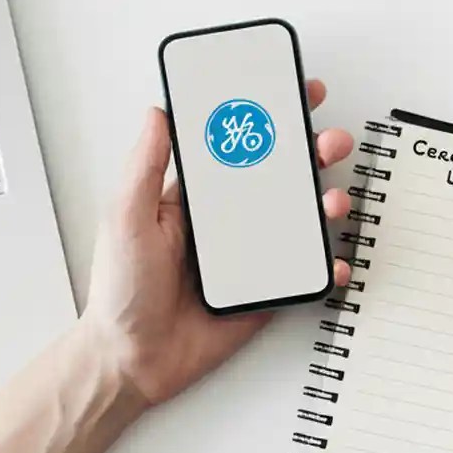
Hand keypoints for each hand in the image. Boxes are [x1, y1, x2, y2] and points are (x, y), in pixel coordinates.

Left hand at [81, 80, 353, 407]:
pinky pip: (304, 273)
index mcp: (195, 196)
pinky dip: (325, 266)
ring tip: (333, 201)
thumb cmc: (120, 292)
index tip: (291, 92)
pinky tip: (330, 261)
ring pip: (301, 219)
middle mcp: (227, 220)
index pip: (237, 145)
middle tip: (328, 143)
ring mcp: (251, 255)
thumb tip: (158, 113)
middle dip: (313, 152)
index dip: (267, 116)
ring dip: (327, 203)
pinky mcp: (265, 292)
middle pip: (281, 175)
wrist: (132, 360)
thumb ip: (145, 166)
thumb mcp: (126, 217)